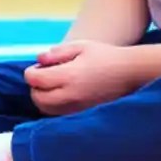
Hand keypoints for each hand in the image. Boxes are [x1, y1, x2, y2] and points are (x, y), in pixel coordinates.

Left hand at [23, 40, 140, 115]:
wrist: (130, 73)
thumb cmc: (104, 56)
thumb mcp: (80, 46)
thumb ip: (56, 53)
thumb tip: (38, 59)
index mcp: (69, 76)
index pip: (36, 80)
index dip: (30, 72)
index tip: (38, 66)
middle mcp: (71, 95)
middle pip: (38, 99)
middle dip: (34, 87)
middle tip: (42, 76)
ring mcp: (78, 107)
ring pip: (47, 110)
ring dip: (43, 98)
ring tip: (52, 85)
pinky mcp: (84, 113)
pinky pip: (60, 114)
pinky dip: (54, 106)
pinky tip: (62, 93)